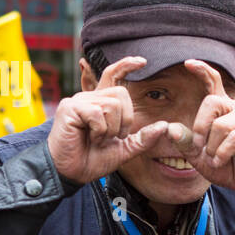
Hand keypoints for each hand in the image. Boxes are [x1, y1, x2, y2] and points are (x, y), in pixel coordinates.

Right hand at [46, 56, 169, 185]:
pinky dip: (100, 130)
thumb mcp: (125, 149)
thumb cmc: (93, 159)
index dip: (126, 65)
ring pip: (112, 104)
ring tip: (99, 139)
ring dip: (111, 129)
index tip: (143, 61)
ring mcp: (78, 101)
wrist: (72, 173)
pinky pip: (97, 113)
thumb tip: (164, 126)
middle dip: (125, 119)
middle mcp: (90, 98)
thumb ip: (143, 138)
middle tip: (114, 136)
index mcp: (101, 103)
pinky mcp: (70, 107)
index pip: (114, 75)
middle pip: (121, 93)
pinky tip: (90, 138)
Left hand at [178, 59, 234, 208]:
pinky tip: (221, 161)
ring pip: (222, 124)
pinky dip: (222, 153)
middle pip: (212, 102)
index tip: (188, 62)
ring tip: (215, 159)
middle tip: (200, 148)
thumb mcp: (198, 157)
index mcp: (223, 110)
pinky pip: (234, 137)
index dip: (202, 70)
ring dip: (212, 146)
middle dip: (200, 127)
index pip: (214, 82)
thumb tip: (171, 129)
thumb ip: (186, 143)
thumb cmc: (224, 166)